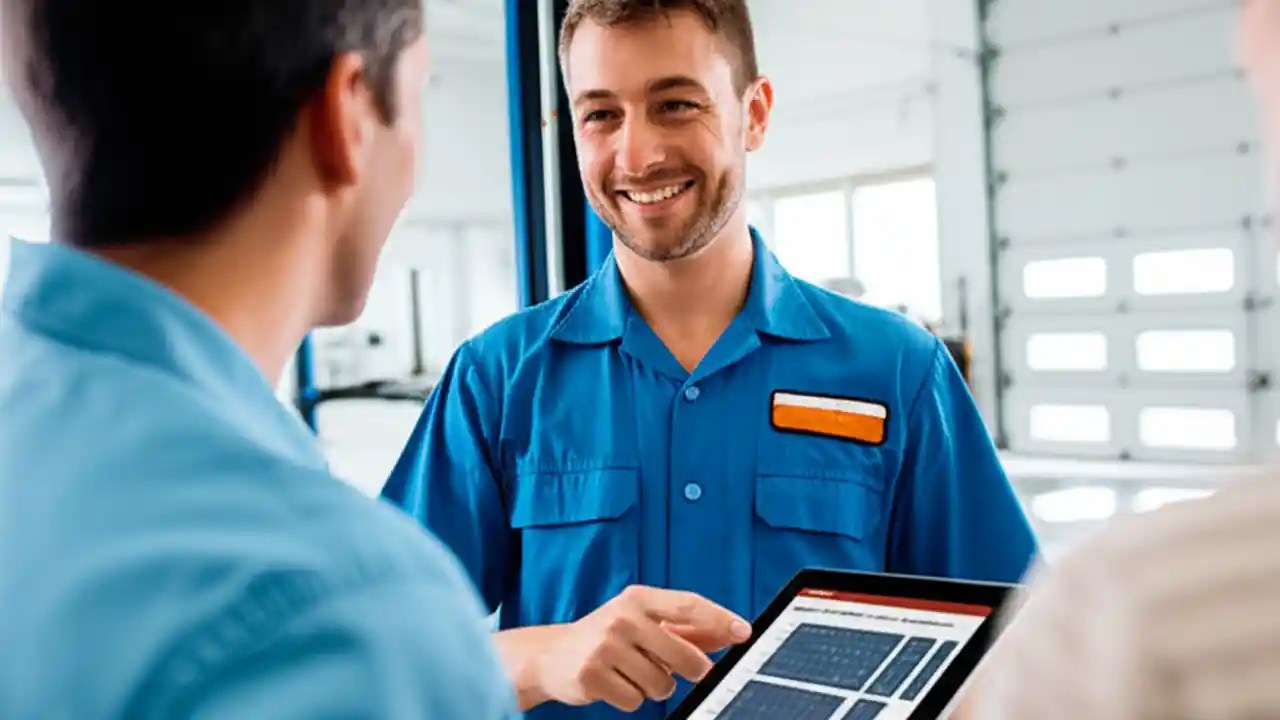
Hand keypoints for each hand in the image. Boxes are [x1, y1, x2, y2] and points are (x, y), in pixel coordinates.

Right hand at [535, 586, 751, 711]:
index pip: (688, 605)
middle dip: (690, 670)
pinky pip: (635, 701)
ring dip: (654, 687)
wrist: (552, 655)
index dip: (719, 619)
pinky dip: (631, 699)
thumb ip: (687, 629)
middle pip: (684, 656)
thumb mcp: (644, 623)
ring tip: (633, 673)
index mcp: (638, 598)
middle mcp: (622, 618)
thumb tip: (730, 634)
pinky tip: (614, 683)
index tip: (744, 632)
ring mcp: (605, 646)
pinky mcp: (592, 675)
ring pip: (661, 685)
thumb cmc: (608, 636)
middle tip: (676, 668)